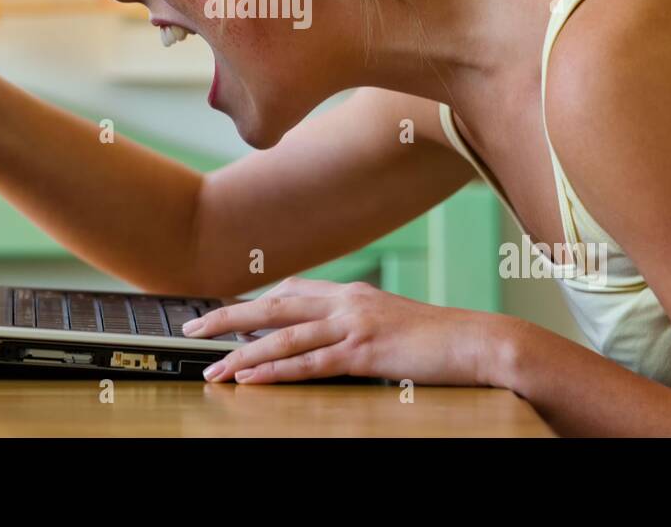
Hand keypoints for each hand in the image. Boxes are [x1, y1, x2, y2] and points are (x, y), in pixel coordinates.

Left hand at [182, 276, 505, 385]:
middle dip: (229, 316)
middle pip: (274, 304)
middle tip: (193, 327)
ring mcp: (354, 324)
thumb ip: (358, 323)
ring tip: (212, 366)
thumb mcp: (391, 322)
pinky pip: (309, 363)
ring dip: (243, 353)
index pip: (292, 291)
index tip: (225, 312)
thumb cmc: (438, 339)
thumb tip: (332, 339)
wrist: (477, 341)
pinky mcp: (364, 352)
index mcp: (352, 292)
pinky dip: (275, 372)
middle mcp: (347, 301)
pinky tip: (251, 380)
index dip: (255, 302)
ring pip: (284, 337)